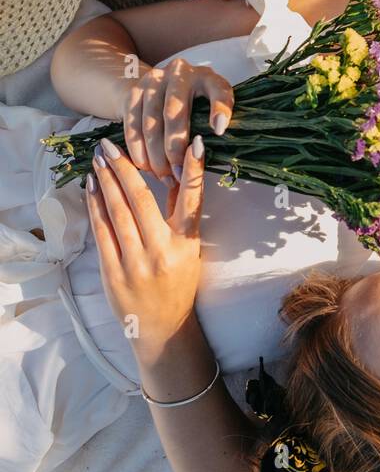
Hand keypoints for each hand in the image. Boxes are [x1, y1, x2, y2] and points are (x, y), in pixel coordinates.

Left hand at [86, 136, 204, 351]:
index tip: (195, 142)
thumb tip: (177, 175)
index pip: (192, 200)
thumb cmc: (178, 285)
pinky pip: (102, 231)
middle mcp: (162, 252)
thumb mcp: (190, 251)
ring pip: (117, 212)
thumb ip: (182, 216)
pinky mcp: (112, 272)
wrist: (162, 328)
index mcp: (187, 244)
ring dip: (106, 181)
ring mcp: (135, 263)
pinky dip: (96, 205)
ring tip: (98, 159)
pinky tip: (92, 187)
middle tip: (110, 145)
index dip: (195, 170)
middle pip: (140, 199)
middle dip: (124, 167)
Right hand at [121, 56, 232, 182]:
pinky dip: (137, 149)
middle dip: (174, 147)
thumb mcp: (212, 108)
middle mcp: (179, 73)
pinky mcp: (133, 92)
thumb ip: (219, 120)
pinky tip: (145, 167)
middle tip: (179, 174)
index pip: (218, 91)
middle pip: (174, 113)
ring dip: (155, 154)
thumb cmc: (196, 104)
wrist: (160, 87)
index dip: (220, 109)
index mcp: (207, 77)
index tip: (220, 130)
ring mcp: (153, 81)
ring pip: (149, 122)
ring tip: (163, 176)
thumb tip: (214, 139)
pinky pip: (131, 125)